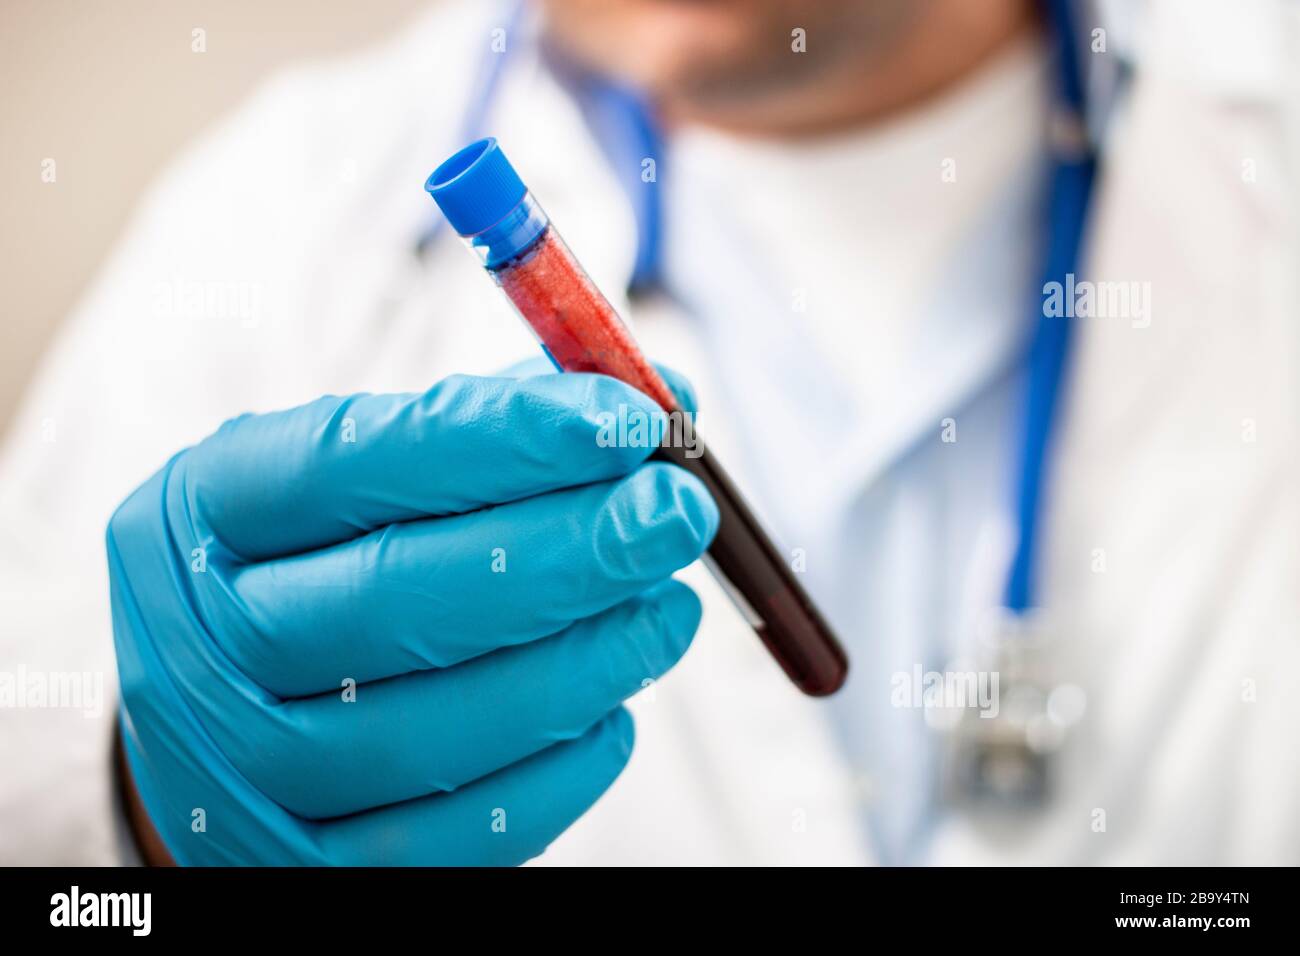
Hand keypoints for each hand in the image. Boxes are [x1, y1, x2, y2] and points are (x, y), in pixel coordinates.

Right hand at [108, 371, 716, 863]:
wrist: (220, 720)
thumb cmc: (315, 563)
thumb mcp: (358, 477)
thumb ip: (495, 428)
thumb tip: (659, 397)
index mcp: (200, 516)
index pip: (352, 461)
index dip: (501, 439)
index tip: (628, 420)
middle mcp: (198, 646)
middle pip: (395, 598)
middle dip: (565, 550)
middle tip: (677, 512)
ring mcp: (245, 772)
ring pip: (435, 729)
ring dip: (584, 664)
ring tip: (670, 609)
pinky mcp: (312, 866)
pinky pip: (458, 833)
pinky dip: (560, 770)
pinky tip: (616, 710)